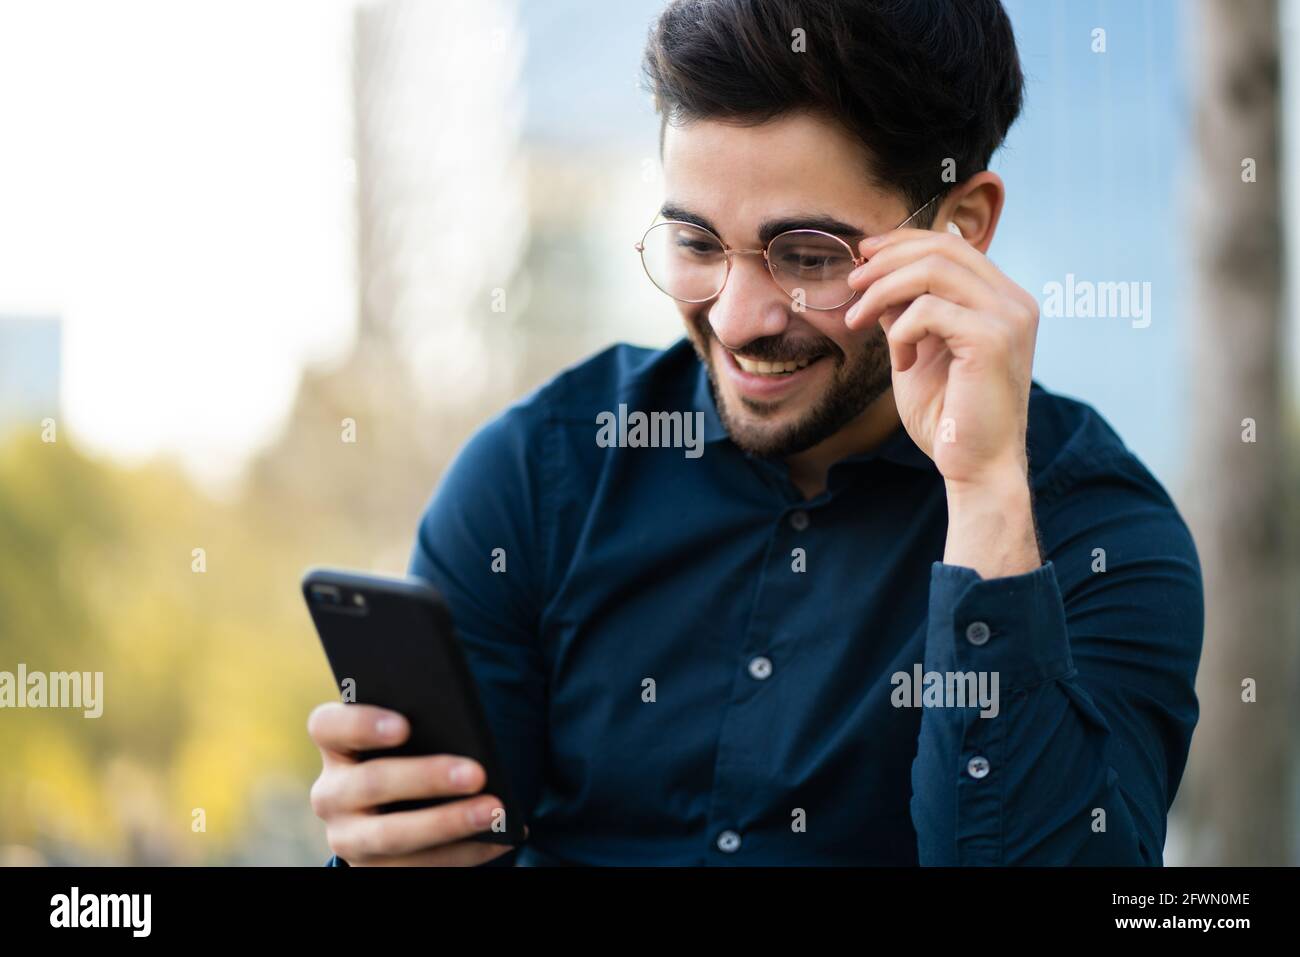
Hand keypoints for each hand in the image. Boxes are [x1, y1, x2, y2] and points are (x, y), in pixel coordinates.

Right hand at [307, 702, 521, 865]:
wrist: (394, 811)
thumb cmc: (411, 754)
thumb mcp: (410, 737)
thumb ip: (425, 725)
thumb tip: (470, 735)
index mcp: (336, 745)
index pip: (328, 727)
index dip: (362, 724)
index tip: (405, 726)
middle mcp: (331, 793)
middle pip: (371, 782)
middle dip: (427, 778)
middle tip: (477, 774)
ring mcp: (347, 837)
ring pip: (391, 835)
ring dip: (448, 823)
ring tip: (494, 811)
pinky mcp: (370, 870)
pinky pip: (416, 866)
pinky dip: (463, 852)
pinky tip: (496, 838)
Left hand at [845, 227, 1041, 577]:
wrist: (975, 467)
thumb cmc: (948, 417)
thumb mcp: (919, 351)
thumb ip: (906, 312)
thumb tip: (875, 277)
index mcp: (1003, 300)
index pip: (952, 245)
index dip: (902, 242)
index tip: (863, 254)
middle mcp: (1014, 302)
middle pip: (942, 248)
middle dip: (886, 261)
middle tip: (851, 285)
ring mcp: (1009, 317)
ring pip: (932, 270)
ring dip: (882, 292)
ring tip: (858, 321)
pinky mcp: (993, 339)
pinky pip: (928, 310)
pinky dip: (901, 331)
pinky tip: (901, 363)